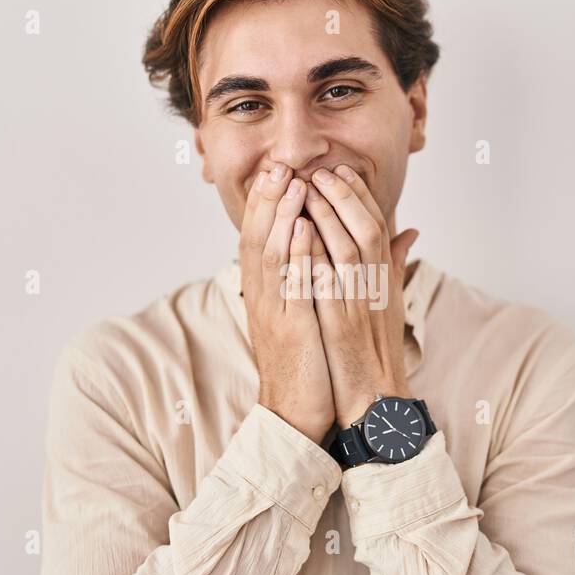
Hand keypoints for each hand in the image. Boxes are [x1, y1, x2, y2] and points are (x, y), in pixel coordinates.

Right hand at [238, 165, 336, 444]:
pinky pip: (291, 284)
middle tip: (276, 165)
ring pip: (271, 255)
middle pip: (257, 238)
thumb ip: (308, 279)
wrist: (296, 410)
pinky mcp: (292, 327)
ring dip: (280, 217)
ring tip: (291, 184)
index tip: (275, 170)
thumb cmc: (304, 361)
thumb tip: (317, 250)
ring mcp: (275, 311)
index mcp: (265, 292)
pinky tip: (302, 228)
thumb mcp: (303, 314)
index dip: (265, 203)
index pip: (259, 238)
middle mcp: (263, 297)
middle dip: (267, 200)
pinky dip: (296, 253)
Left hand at [302, 165, 419, 428]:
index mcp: (385, 278)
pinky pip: (327, 285)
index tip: (343, 169)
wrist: (375, 396)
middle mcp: (375, 287)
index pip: (376, 225)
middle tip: (322, 170)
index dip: (360, 195)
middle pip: (365, 229)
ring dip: (327, 218)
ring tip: (308, 191)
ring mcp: (358, 305)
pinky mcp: (339, 326)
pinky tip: (298, 236)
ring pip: (347, 250)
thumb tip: (410, 230)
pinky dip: (314, 257)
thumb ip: (395, 262)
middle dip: (344, 196)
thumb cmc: (377, 348)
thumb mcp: (391, 300)